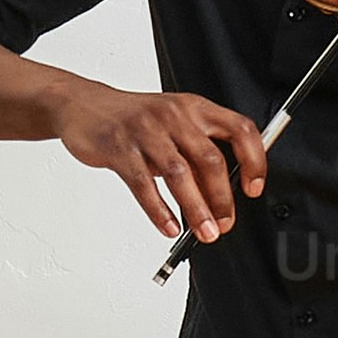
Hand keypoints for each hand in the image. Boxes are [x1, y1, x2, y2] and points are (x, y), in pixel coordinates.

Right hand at [49, 74, 269, 244]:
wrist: (82, 105)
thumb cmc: (133, 119)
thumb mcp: (172, 124)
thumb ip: (197, 151)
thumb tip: (222, 192)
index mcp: (195, 108)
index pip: (240, 130)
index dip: (254, 160)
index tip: (254, 188)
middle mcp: (174, 115)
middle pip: (210, 159)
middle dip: (222, 199)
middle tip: (225, 224)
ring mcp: (145, 130)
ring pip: (180, 174)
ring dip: (196, 209)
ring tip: (205, 232)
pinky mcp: (120, 147)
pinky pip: (143, 184)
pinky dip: (159, 210)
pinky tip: (168, 226)